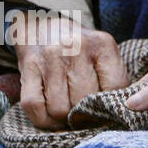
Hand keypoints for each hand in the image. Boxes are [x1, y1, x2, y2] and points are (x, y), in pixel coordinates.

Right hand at [12, 12, 126, 129]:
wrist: (43, 27)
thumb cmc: (80, 49)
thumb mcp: (103, 53)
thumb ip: (113, 78)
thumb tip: (118, 111)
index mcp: (102, 44)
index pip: (115, 86)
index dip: (111, 106)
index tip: (106, 112)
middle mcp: (76, 48)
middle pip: (85, 99)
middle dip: (86, 115)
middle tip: (85, 117)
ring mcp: (50, 57)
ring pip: (60, 108)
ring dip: (64, 120)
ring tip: (69, 116)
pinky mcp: (29, 67)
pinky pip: (34, 106)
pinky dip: (43, 120)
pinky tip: (51, 116)